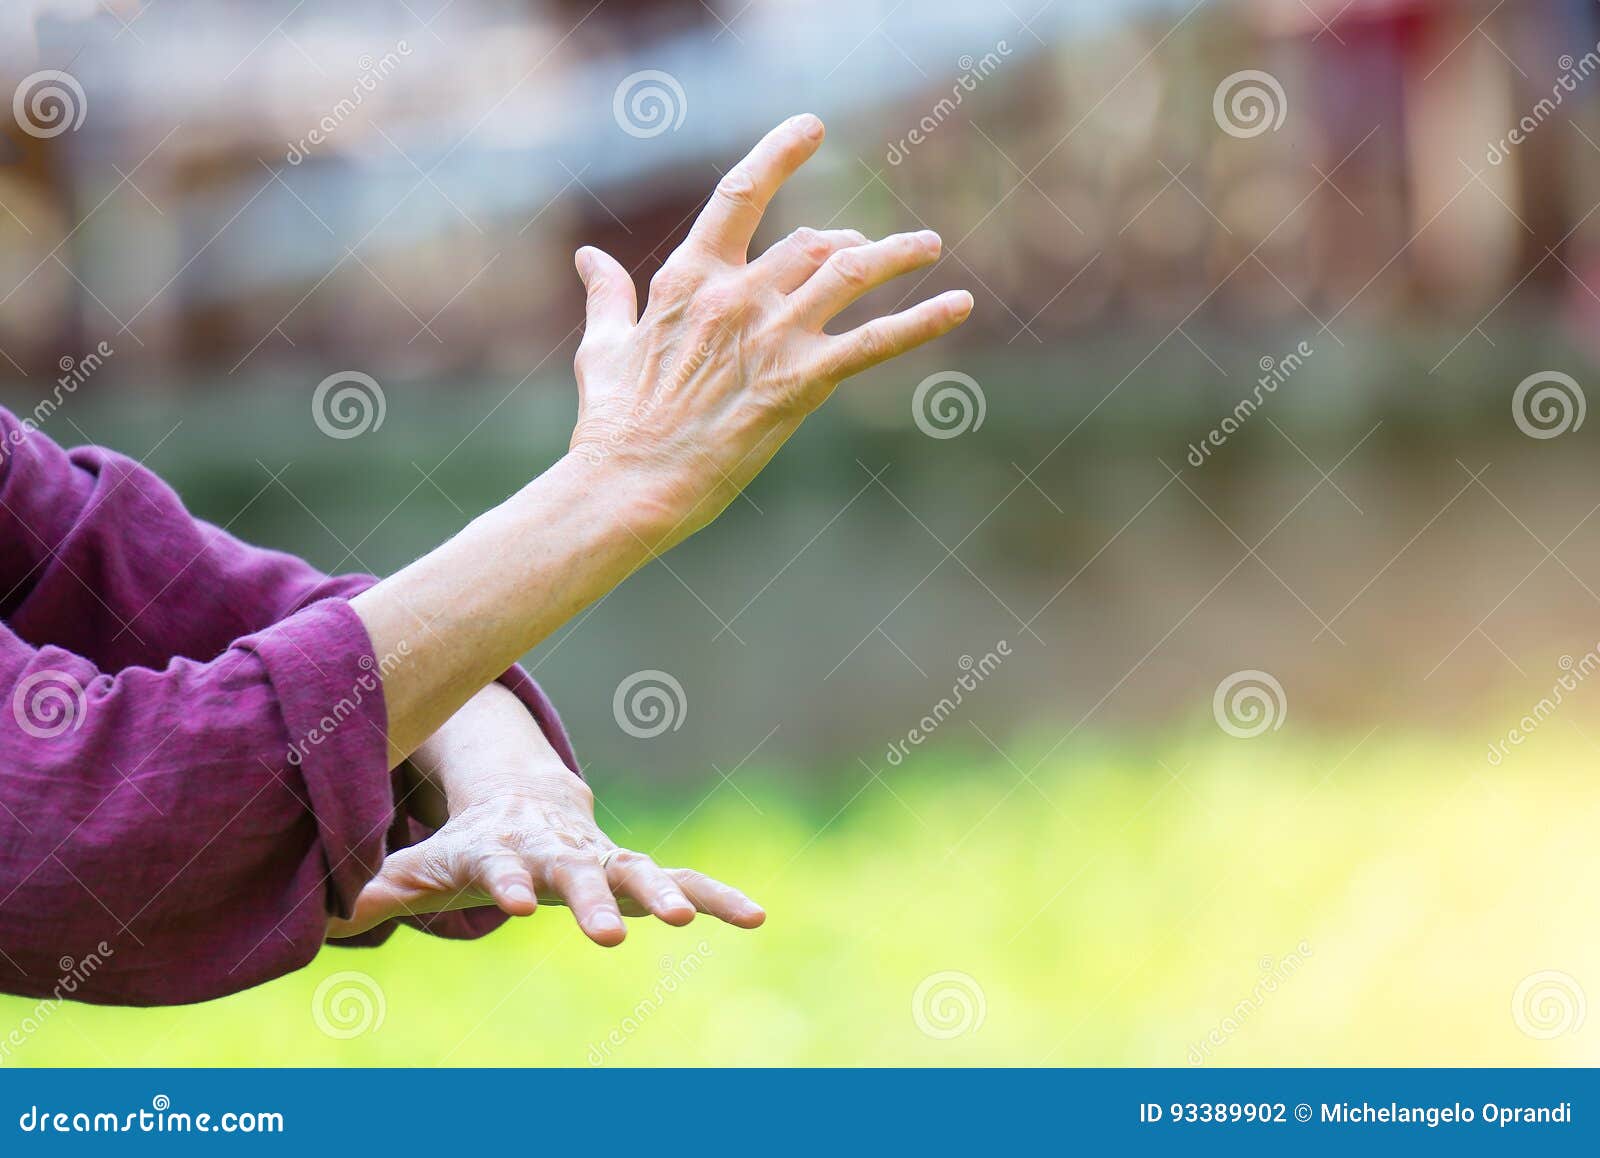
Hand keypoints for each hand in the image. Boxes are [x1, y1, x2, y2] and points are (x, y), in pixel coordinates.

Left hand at [329, 685, 763, 944]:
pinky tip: (757, 917)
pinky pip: (683, 880)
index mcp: (506, 849)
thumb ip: (388, 884)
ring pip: (640, 873)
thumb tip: (329, 913)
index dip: (510, 885)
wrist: (527, 801)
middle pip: (579, 876)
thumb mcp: (427, 863)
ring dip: (666, 895)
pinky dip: (719, 896)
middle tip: (610, 935)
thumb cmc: (471, 842)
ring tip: (691, 921)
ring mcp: (604, 857)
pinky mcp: (636, 868)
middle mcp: (561, 850)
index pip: (504, 868)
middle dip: (596, 902)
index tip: (520, 907)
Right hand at [350, 114, 970, 764]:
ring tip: (927, 246)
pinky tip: (959, 306)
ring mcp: (769, 335)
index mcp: (688, 278)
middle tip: (870, 250)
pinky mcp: (798, 382)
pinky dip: (921, 322)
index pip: (740, 193)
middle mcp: (735, 294)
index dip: (779, 153)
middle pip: (811, 244)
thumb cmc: (613, 424)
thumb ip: (608, 296)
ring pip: (850, 274)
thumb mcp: (603, 347)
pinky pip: (872, 342)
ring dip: (896, 254)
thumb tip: (588, 258)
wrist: (628, 484)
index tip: (813, 128)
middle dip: (847, 243)